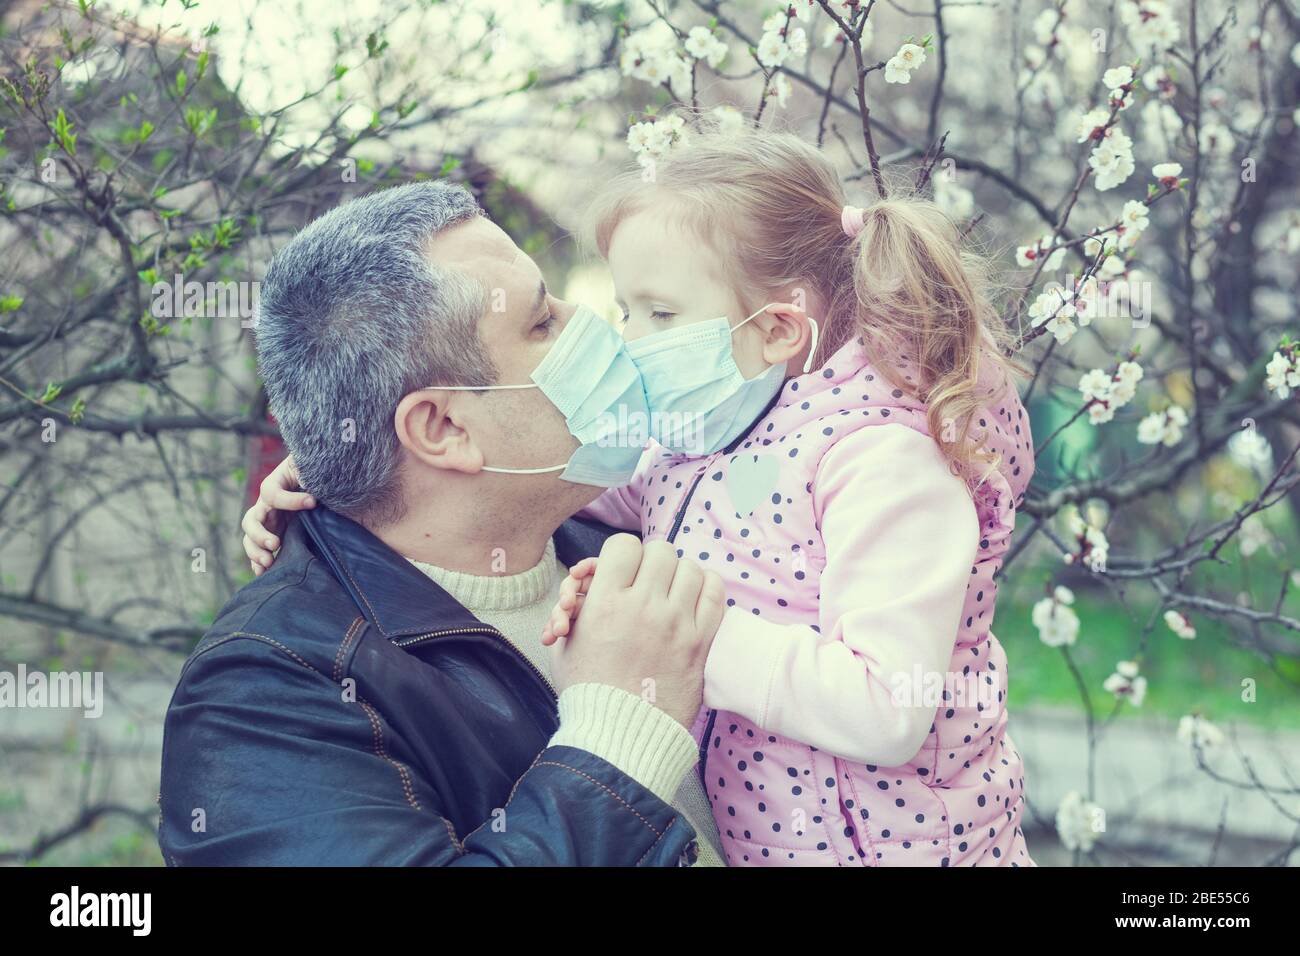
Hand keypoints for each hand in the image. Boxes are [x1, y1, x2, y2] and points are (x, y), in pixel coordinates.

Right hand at [241, 455, 315, 574]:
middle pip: (252, 520)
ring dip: (256, 552)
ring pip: (251, 538)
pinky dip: (258, 564)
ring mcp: (270, 523)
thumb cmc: (320, 473)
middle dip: (260, 534)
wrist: (328, 485)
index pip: (272, 492)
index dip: (289, 500)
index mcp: (276, 484)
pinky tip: (264, 574)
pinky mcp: (276, 537)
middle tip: (275, 544)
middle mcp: (269, 506)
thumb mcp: (314, 469)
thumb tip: (320, 488)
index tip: (313, 502)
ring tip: (269, 561)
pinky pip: (260, 552)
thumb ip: (313, 474)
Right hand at [550, 535, 725, 727]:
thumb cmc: (587, 692)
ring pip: (689, 567)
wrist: (619, 738)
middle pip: (659, 551)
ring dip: (677, 576)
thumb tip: (588, 583)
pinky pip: (715, 592)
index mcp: (605, 603)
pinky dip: (705, 588)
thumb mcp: (565, 645)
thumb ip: (575, 607)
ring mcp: (676, 623)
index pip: (623, 545)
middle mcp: (643, 607)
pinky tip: (692, 600)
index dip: (620, 555)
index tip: (619, 572)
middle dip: (649, 562)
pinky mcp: (699, 642)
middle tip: (644, 582)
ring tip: (668, 593)